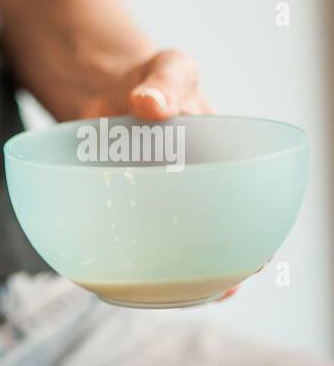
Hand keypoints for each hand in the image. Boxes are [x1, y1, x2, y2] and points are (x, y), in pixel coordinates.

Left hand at [83, 49, 253, 301]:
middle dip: (222, 270)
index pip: (248, 206)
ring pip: (170, 250)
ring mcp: (154, 204)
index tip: (259, 261)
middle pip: (215, 241)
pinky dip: (122, 255)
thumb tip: (149, 103)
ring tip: (171, 296)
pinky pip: (124, 236)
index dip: (258, 237)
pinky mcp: (118, 207)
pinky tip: (111, 273)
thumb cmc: (151, 80)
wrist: (106, 87)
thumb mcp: (167, 70)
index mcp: (218, 163)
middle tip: (223, 290)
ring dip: (173, 275)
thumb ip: (164, 82)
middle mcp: (191, 192)